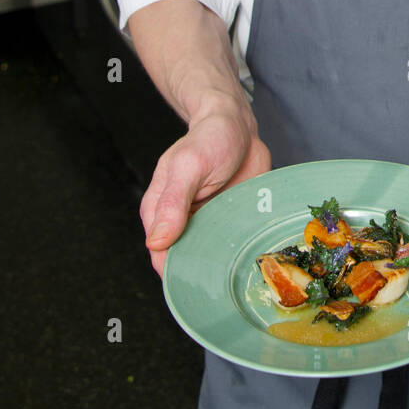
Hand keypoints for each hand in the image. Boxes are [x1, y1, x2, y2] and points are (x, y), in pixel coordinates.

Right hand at [140, 108, 271, 276]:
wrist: (239, 125)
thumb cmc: (209, 138)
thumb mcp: (189, 165)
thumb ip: (172, 202)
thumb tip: (156, 241)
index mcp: (159, 210)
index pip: (160, 254)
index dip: (175, 271)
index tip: (196, 283)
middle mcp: (180, 221)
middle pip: (185, 261)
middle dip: (202, 272)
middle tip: (225, 278)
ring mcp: (206, 223)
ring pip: (209, 257)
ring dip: (223, 264)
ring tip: (241, 268)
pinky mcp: (228, 221)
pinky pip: (231, 244)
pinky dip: (240, 251)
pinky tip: (252, 255)